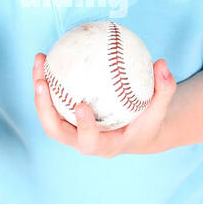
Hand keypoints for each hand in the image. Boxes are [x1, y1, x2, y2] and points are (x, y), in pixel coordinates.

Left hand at [32, 52, 176, 157]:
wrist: (136, 134)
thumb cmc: (148, 122)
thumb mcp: (160, 109)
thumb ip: (164, 89)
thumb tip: (161, 64)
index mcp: (105, 146)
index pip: (90, 141)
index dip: (83, 127)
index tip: (82, 105)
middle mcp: (83, 141)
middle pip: (55, 131)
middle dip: (44, 108)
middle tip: (42, 82)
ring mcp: (71, 131)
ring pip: (47, 115)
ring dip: (39, 90)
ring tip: (40, 61)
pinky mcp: (65, 120)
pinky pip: (51, 102)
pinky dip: (46, 82)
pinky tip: (47, 57)